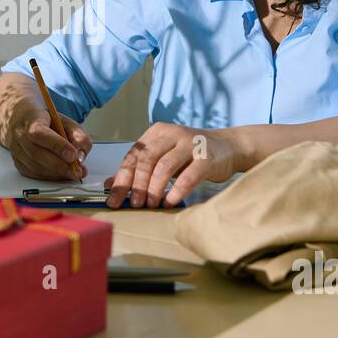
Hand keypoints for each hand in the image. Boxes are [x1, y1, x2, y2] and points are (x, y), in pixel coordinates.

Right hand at [2, 100, 92, 180]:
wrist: (24, 122)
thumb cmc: (48, 122)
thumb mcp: (67, 122)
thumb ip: (79, 136)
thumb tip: (80, 156)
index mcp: (31, 118)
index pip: (39, 132)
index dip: (56, 145)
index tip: (73, 155)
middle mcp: (19, 134)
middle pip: (35, 152)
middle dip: (59, 165)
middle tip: (76, 170)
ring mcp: (16, 149)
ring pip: (33, 166)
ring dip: (55, 173)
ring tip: (73, 173)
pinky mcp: (17, 162)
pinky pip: (32, 173)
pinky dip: (49, 177)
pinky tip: (61, 174)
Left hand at [104, 123, 237, 207]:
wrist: (227, 147)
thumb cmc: (190, 155)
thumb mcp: (162, 157)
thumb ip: (138, 169)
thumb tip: (110, 185)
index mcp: (156, 132)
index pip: (133, 155)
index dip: (122, 179)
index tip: (114, 200)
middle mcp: (172, 134)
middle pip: (147, 160)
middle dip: (137, 184)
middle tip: (135, 204)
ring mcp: (190, 143)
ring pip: (165, 166)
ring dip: (154, 188)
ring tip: (151, 205)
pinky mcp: (207, 157)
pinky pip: (188, 175)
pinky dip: (176, 191)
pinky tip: (170, 202)